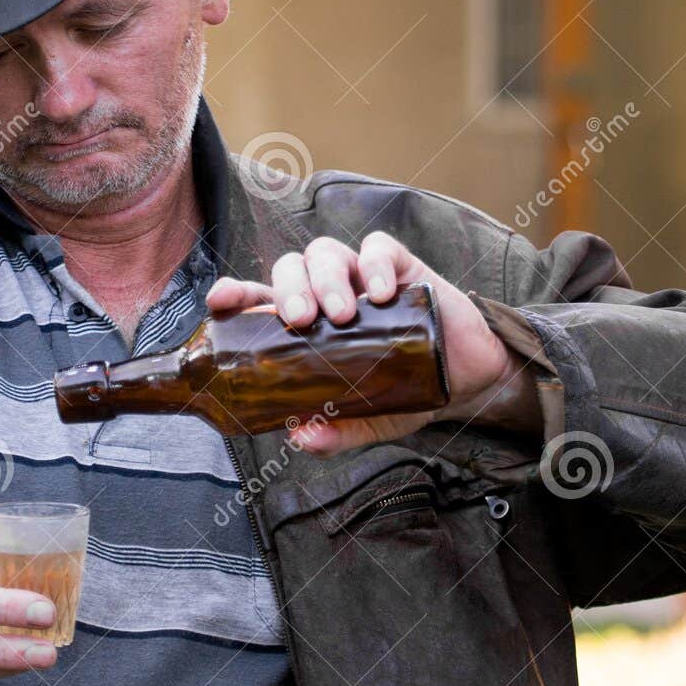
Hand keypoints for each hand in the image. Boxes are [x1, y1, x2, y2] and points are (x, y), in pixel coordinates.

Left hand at [206, 230, 535, 454]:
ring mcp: (359, 276)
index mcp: (303, 325)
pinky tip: (382, 293)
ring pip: (324, 252)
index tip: (220, 300)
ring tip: (343, 314)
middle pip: (288, 269)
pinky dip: (373, 265)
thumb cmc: (405, 392)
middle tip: (301, 322)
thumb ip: (335, 432)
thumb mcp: (367, 420)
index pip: (255, 300)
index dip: (233, 295)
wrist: (465, 379)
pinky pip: (377, 248)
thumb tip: (300, 437)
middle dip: (288, 289)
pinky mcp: (399, 265)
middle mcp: (324, 293)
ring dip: (325, 278)